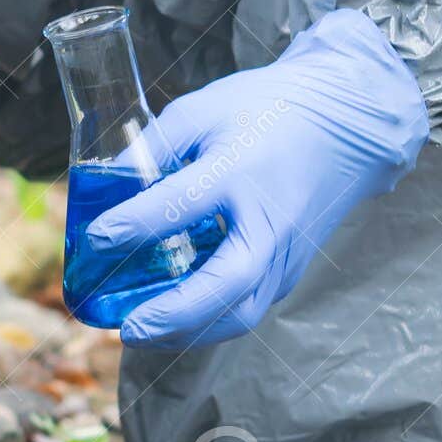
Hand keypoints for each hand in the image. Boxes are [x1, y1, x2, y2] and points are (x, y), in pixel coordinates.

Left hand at [84, 9, 428, 348]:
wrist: (347, 120)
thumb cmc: (266, 111)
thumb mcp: (201, 109)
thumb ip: (152, 146)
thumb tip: (103, 184)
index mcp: (242, 171)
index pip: (181, 205)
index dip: (133, 226)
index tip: (94, 239)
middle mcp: (269, 219)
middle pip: (229, 284)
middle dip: (174, 313)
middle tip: (128, 328)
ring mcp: (286, 250)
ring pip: (243, 312)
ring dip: (189, 332)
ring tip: (140, 332)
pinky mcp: (291, 268)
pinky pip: (248, 306)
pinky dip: (207, 321)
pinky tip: (168, 319)